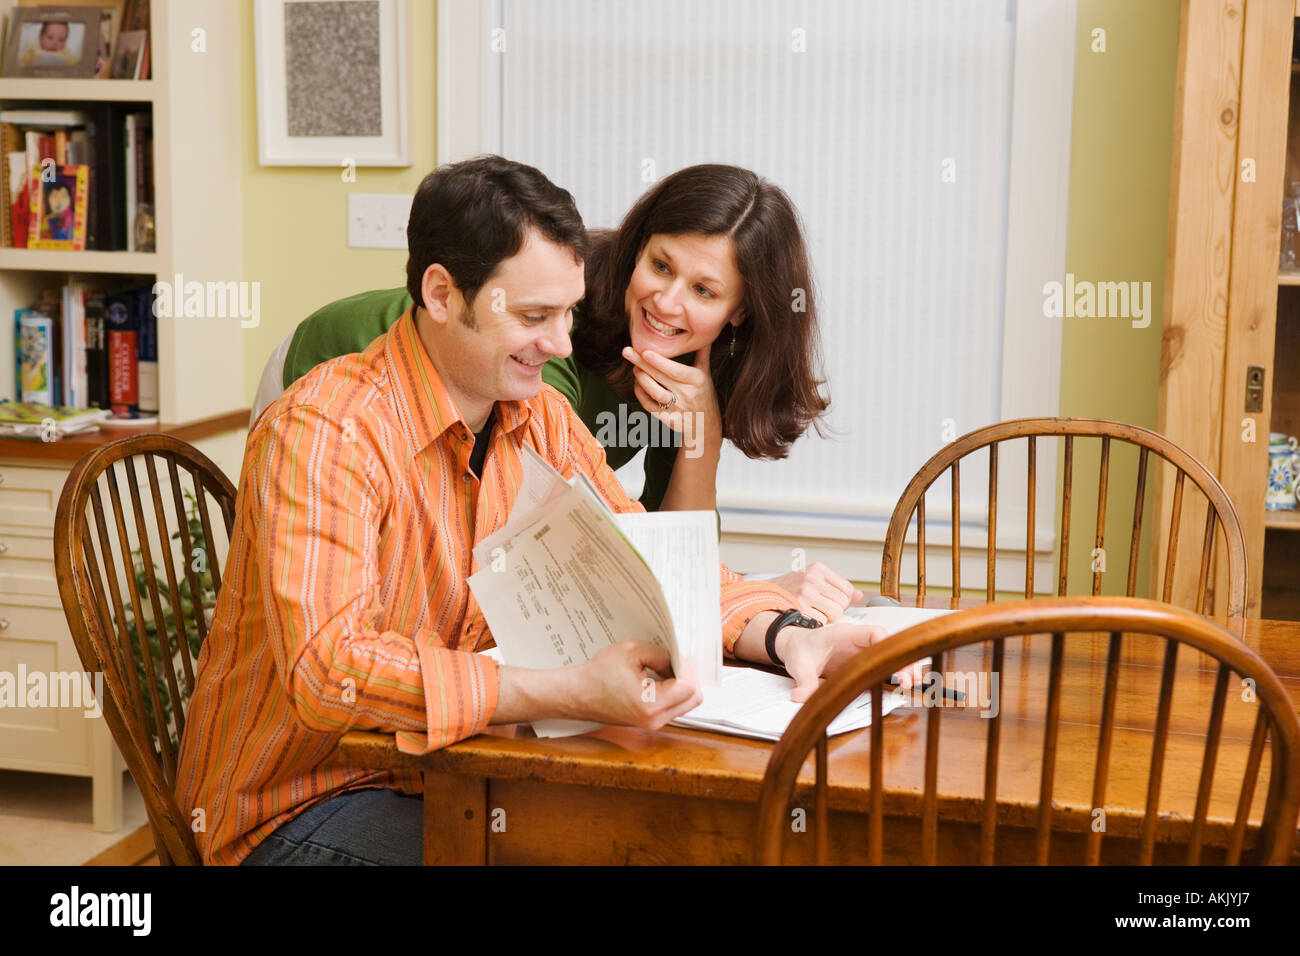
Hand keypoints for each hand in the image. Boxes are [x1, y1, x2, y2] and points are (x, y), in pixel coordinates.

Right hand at [570, 640, 701, 730]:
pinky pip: (674, 707)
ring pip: (686, 704)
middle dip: (688, 676)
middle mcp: (655, 720)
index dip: (686, 668)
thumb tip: (678, 660)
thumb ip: (661, 654)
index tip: (674, 657)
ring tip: (663, 669)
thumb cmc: (598, 674)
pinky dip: (672, 691)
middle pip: (693, 699)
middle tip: (673, 662)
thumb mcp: (632, 651)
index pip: (689, 687)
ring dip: (681, 684)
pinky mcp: (650, 722)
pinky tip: (658, 678)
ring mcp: (653, 724)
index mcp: (651, 704)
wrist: (578, 694)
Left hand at [622, 342, 721, 452]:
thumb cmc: (704, 395)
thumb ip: (702, 354)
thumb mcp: (706, 374)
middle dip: (641, 364)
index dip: (660, 362)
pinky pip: (649, 406)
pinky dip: (641, 394)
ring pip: (654, 394)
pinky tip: (637, 384)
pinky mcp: (668, 419)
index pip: (676, 370)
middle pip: (661, 378)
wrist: (706, 425)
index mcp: (696, 381)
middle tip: (627, 351)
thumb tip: (703, 333)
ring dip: (641, 380)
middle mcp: (687, 395)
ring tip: (634, 368)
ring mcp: (677, 409)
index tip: (645, 352)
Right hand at [770, 564, 863, 623]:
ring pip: (836, 613)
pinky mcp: (800, 609)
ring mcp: (805, 593)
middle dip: (835, 609)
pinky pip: (822, 622)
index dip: (842, 600)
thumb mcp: (812, 580)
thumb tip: (859, 595)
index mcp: (817, 568)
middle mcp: (812, 578)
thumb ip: (836, 586)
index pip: (847, 589)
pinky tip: (806, 618)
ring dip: (827, 618)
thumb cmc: (789, 591)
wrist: (761, 598)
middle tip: (819, 608)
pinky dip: (816, 624)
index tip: (830, 601)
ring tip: (813, 612)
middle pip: (843, 602)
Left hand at [777, 620, 926, 702]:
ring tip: (911, 684)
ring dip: (902, 666)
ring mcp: (863, 651)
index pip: (873, 633)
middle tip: (907, 680)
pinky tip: (905, 684)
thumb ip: (803, 681)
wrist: (797, 646)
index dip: (886, 645)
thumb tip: (800, 698)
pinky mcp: (864, 662)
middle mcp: (859, 641)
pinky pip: (883, 663)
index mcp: (845, 634)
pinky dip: (895, 671)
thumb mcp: (799, 665)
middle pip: (888, 645)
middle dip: (901, 660)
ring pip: (889, 654)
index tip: (891, 661)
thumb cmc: (801, 650)